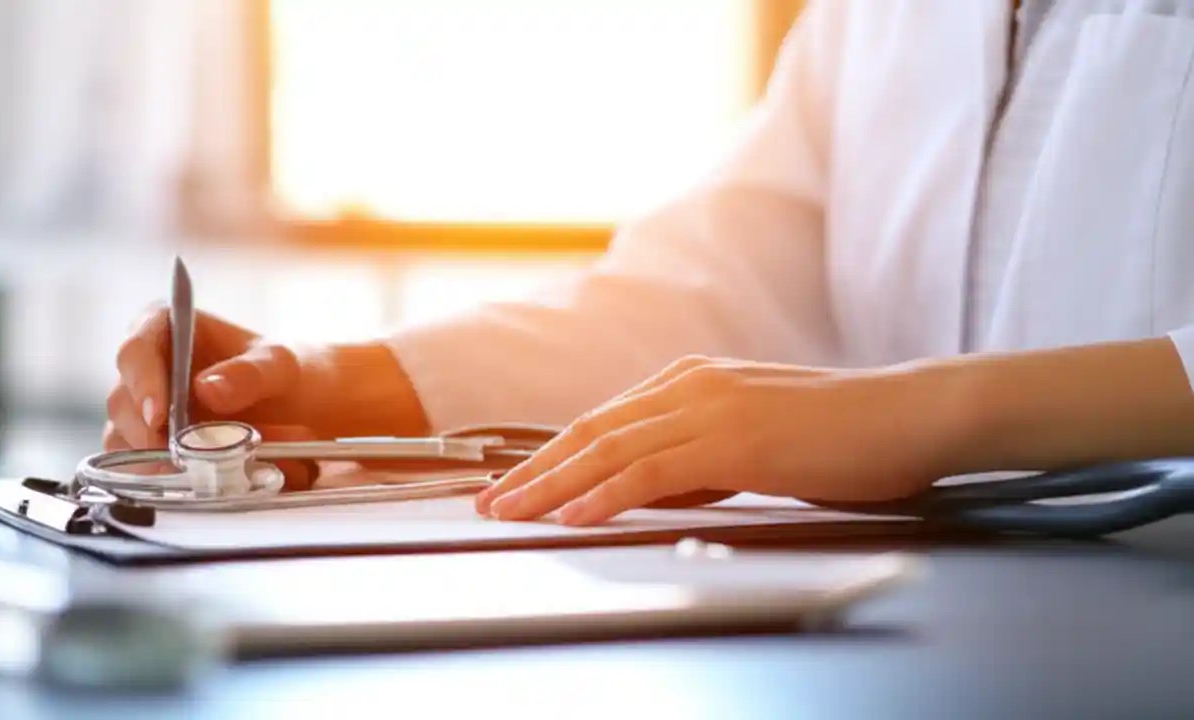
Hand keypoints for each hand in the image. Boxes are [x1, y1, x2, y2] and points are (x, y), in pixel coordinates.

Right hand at [105, 306, 428, 489]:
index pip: (135, 351)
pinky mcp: (150, 448)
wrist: (300, 407)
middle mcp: (145, 370)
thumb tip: (207, 389)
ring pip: (126, 443)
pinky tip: (206, 480)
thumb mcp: (279, 365)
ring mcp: (143, 412)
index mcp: (164, 328)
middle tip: (187, 454)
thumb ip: (249, 373)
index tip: (159, 415)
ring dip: (165, 461)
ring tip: (213, 468)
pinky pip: (143, 469)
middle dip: (153, 433)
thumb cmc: (283, 373)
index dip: (142, 383)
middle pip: (123, 403)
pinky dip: (173, 479)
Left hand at [475, 355, 956, 524]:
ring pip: (609, 448)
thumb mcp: (755, 440)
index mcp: (692, 380)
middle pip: (591, 430)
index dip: (555, 454)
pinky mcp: (733, 439)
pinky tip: (574, 515)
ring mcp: (709, 406)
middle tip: (490, 501)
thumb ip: (700, 457)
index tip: (518, 482)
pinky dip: (605, 494)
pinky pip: (652, 471)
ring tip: (510, 512)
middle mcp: (690, 384)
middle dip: (535, 469)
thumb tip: (653, 488)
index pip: (605, 420)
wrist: (908, 413)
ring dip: (552, 483)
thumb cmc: (842, 433)